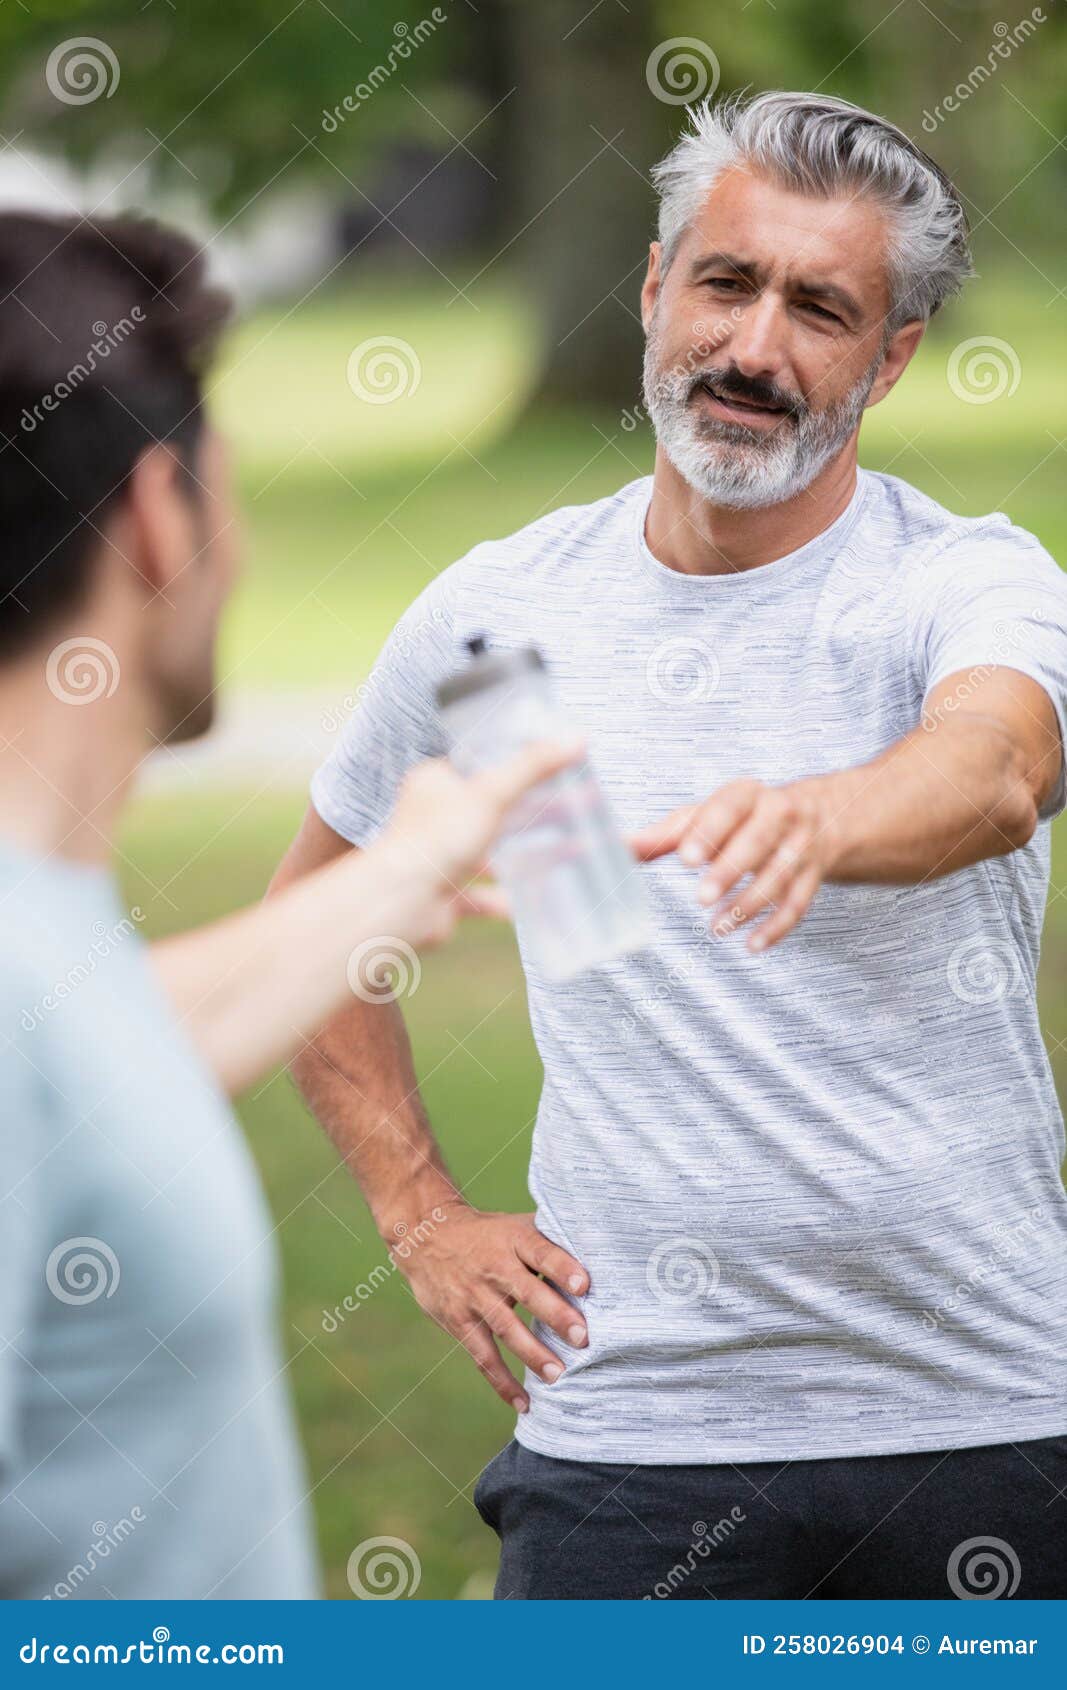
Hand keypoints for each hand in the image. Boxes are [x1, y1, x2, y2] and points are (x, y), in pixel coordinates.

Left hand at [374, 737, 583, 947]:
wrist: (403, 901)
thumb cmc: (436, 839)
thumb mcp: (491, 793)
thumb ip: (533, 766)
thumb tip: (576, 739)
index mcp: (435, 783)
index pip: (479, 767)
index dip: (516, 767)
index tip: (553, 768)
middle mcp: (433, 818)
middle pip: (491, 812)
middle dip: (533, 815)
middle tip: (573, 809)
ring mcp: (439, 857)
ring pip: (489, 855)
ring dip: (525, 859)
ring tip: (568, 854)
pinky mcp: (444, 893)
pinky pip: (482, 896)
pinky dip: (505, 900)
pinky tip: (532, 901)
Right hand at [394, 1203, 589, 1411]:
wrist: (426, 1235)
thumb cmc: (487, 1234)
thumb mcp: (514, 1226)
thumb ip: (549, 1241)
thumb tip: (600, 1256)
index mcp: (513, 1240)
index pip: (540, 1251)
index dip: (561, 1267)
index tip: (584, 1285)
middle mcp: (494, 1268)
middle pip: (527, 1292)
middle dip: (555, 1315)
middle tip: (583, 1337)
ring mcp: (474, 1296)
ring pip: (505, 1328)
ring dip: (532, 1353)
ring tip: (558, 1375)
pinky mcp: (459, 1321)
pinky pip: (483, 1355)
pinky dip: (501, 1381)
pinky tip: (523, 1402)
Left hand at [632, 778, 835, 950]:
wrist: (819, 815)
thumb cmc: (744, 817)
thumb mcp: (706, 816)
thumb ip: (665, 835)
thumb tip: (618, 848)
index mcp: (747, 794)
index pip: (728, 808)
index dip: (708, 832)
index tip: (685, 859)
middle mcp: (780, 814)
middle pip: (758, 841)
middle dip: (730, 870)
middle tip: (701, 898)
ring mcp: (802, 844)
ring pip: (780, 875)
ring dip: (749, 904)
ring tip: (717, 928)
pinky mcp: (814, 874)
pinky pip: (799, 902)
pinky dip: (777, 926)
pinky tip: (752, 944)